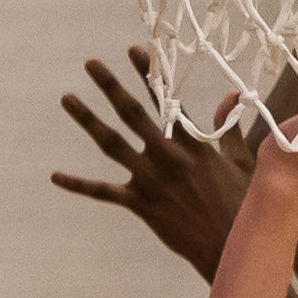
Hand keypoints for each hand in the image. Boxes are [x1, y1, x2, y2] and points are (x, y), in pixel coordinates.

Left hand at [52, 48, 250, 282]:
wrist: (232, 246)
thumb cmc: (242, 203)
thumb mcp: (240, 162)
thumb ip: (229, 127)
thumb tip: (232, 94)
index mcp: (192, 143)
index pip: (167, 100)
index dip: (149, 74)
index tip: (134, 50)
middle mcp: (167, 156)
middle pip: (132, 114)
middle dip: (110, 86)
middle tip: (91, 64)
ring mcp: (151, 180)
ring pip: (111, 144)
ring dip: (87, 119)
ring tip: (67, 99)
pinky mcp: (140, 204)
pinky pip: (103, 192)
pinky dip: (79, 184)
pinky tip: (56, 176)